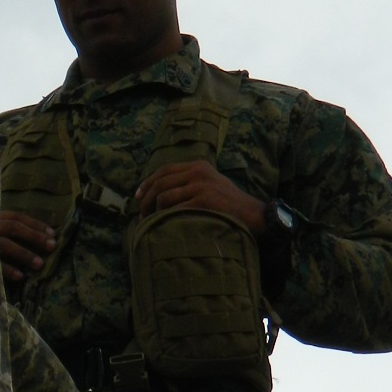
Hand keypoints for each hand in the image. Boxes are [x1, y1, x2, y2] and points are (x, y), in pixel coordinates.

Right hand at [0, 209, 55, 285]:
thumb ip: (5, 229)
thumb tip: (35, 235)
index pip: (16, 217)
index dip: (35, 224)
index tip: (52, 233)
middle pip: (14, 228)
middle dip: (34, 236)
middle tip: (52, 246)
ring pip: (5, 244)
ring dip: (24, 254)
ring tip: (39, 264)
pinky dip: (7, 269)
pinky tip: (20, 277)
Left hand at [134, 160, 265, 236]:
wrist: (253, 215)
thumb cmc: (230, 205)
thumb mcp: (211, 184)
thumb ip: (190, 183)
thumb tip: (161, 194)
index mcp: (199, 166)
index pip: (164, 170)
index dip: (147, 183)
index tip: (137, 196)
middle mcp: (198, 172)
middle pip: (161, 183)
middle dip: (146, 200)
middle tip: (141, 215)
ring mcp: (201, 185)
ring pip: (164, 197)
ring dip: (153, 212)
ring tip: (151, 223)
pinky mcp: (203, 201)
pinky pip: (174, 209)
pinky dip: (165, 218)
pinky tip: (163, 226)